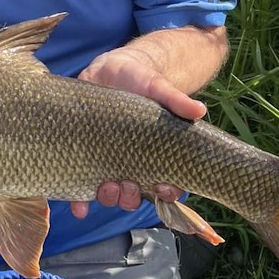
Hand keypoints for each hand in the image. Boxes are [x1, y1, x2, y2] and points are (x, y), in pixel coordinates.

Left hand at [70, 44, 204, 218]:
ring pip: (110, 195)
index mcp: (155, 156)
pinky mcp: (85, 159)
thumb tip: (199, 110)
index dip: (167, 193)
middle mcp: (132, 166)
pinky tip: (78, 208)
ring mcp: (107, 164)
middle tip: (127, 185)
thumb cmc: (142, 82)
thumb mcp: (159, 87)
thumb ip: (177, 100)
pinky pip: (81, 188)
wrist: (111, 70)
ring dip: (109, 198)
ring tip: (106, 187)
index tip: (163, 187)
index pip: (167, 185)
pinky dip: (79, 202)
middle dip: (131, 197)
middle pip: (134, 196)